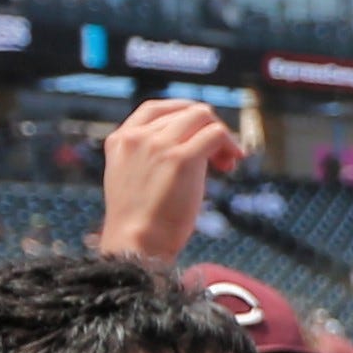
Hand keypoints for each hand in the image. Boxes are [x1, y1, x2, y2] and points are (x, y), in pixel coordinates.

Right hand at [99, 99, 241, 260]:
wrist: (136, 244)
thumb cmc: (140, 223)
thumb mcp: (133, 178)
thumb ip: (149, 158)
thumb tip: (187, 149)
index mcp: (120, 139)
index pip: (156, 108)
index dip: (185, 114)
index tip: (201, 132)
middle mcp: (138, 136)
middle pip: (186, 112)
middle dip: (209, 129)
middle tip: (220, 159)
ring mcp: (159, 144)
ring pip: (203, 116)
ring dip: (223, 136)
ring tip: (226, 164)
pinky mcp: (181, 158)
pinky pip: (215, 133)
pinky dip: (229, 143)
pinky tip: (231, 162)